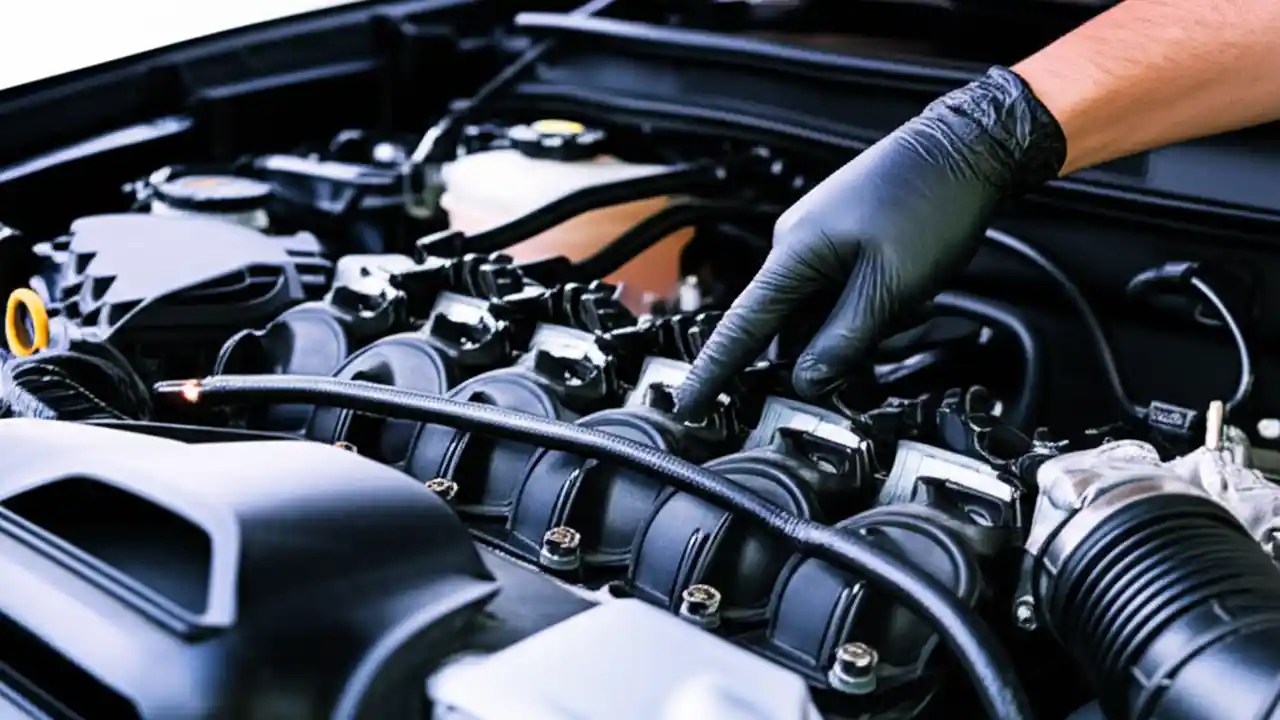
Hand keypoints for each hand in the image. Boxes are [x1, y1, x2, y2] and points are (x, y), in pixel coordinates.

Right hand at [677, 66, 1065, 417]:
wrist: (972, 145)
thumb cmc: (934, 202)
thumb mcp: (891, 288)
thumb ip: (844, 340)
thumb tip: (807, 380)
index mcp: (795, 252)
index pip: (741, 328)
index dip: (713, 372)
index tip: (687, 403)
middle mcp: (795, 243)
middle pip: (785, 324)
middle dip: (818, 353)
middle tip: (861, 366)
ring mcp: (818, 238)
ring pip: (816, 310)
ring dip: (851, 330)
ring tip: (906, 313)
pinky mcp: (841, 236)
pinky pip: (835, 290)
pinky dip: (861, 310)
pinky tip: (902, 303)